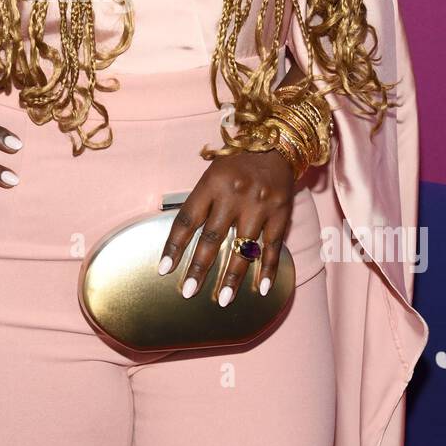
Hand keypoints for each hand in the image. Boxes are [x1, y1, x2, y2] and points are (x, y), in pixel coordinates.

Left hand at [158, 148, 295, 304]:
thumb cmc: (236, 164)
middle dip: (199, 268)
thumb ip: (201, 203)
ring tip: (223, 299)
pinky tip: (261, 289)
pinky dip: (267, 270)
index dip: (174, 246)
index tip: (164, 269)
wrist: (275, 146)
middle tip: (189, 292)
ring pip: (243, 248)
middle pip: (213, 238)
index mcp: (212, 183)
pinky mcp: (281, 214)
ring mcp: (259, 205)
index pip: (188, 219)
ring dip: (232, 277)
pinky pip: (271, 247)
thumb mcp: (212, 174)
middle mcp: (235, 195)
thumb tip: (183, 241)